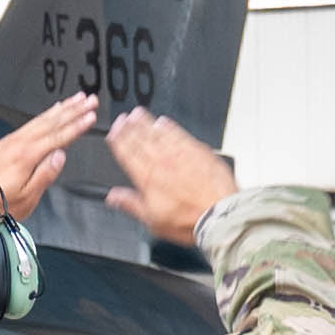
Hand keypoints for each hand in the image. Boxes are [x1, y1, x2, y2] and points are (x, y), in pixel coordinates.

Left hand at [0, 93, 96, 219]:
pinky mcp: (7, 142)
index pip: (59, 137)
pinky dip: (45, 114)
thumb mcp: (27, 196)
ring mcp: (12, 141)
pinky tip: (52, 111)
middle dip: (74, 110)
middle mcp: (19, 143)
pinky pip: (31, 122)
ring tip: (77, 99)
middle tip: (90, 100)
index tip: (92, 117)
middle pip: (52, 122)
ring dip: (62, 108)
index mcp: (27, 156)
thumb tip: (60, 156)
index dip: (77, 126)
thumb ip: (45, 174)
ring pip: (42, 119)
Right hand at [103, 109, 236, 245]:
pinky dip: (170, 127)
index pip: (128, 154)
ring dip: (147, 123)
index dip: (119, 140)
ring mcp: (181, 156)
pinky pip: (180, 134)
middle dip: (130, 127)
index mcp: (148, 179)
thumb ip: (131, 205)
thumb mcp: (152, 221)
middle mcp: (163, 163)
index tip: (114, 131)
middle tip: (123, 118)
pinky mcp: (199, 152)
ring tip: (138, 114)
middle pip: (142, 141)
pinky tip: (165, 122)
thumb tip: (114, 197)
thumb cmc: (190, 221)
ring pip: (159, 134)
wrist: (220, 215)